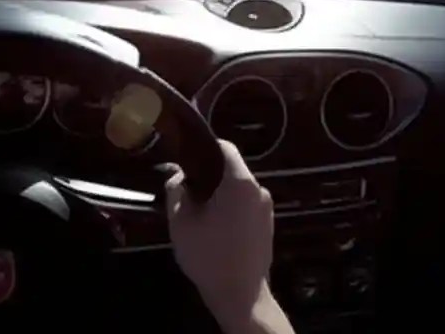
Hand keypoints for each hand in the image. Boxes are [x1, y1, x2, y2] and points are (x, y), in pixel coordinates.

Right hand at [165, 140, 290, 333]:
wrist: (241, 296)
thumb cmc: (209, 256)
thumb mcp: (180, 221)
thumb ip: (176, 190)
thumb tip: (178, 176)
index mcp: (240, 182)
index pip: (225, 147)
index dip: (203, 147)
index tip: (186, 158)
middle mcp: (259, 189)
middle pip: (231, 169)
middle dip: (209, 176)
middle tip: (186, 191)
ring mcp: (267, 208)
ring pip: (238, 189)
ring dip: (219, 194)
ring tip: (198, 214)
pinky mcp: (268, 225)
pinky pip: (246, 206)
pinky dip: (231, 209)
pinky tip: (215, 229)